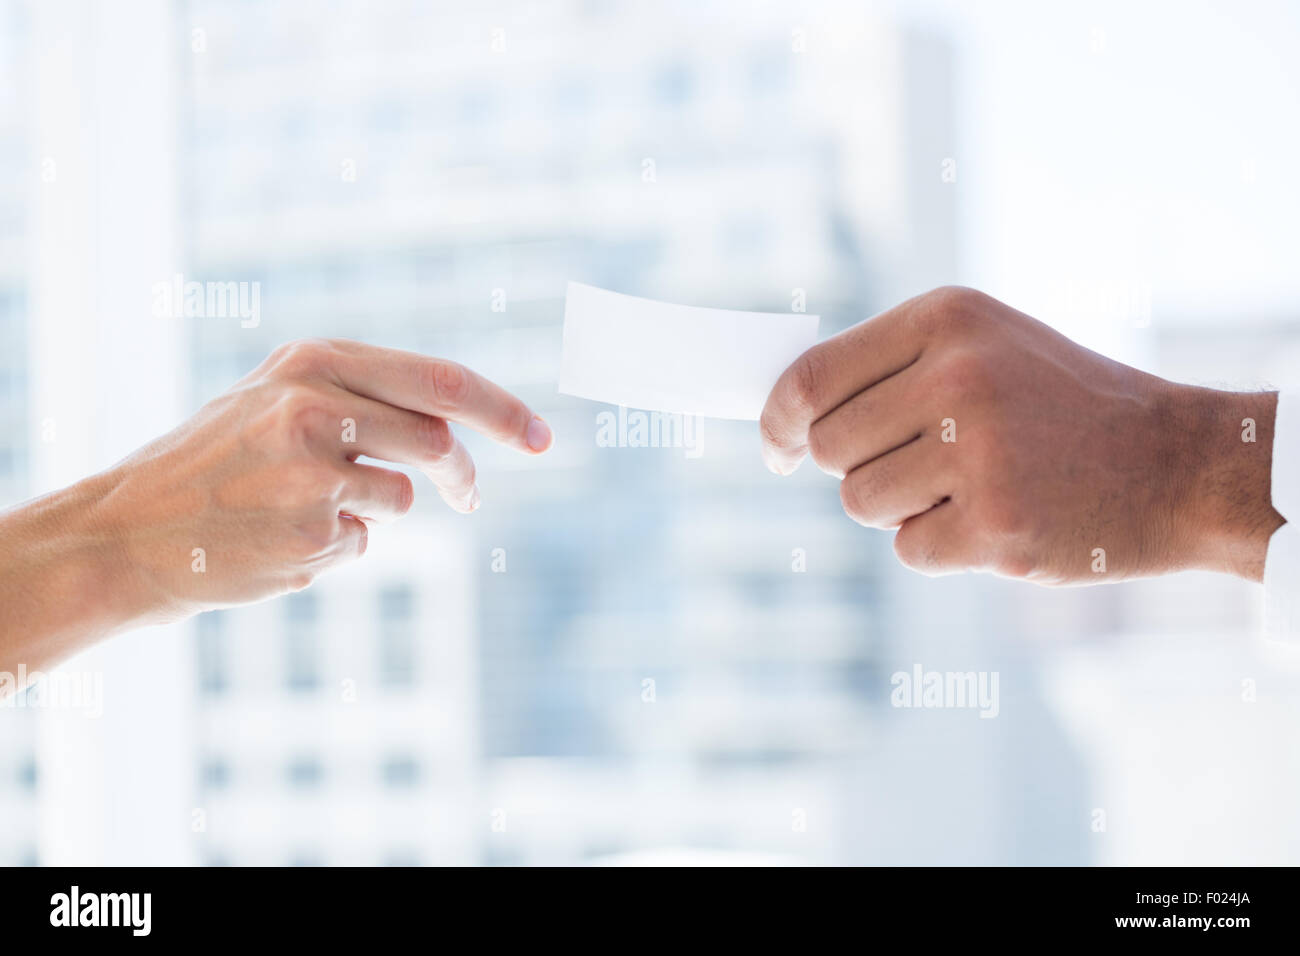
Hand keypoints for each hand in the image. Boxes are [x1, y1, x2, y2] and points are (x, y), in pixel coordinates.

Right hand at [0, 339, 551, 675]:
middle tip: (472, 498)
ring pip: (401, 495)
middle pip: (439, 440)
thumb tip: (454, 427)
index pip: (440, 380)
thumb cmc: (209, 464)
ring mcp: (315, 470)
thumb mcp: (272, 400)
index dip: (502, 410)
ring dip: (373, 510)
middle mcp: (317, 405)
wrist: (127, 533)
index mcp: (313, 363)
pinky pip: (361, 540)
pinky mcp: (312, 530)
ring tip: (301, 510)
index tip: (542, 438)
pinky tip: (276, 540)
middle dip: (463, 476)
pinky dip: (338, 544)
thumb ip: (358, 398)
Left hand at [760, 287, 1283, 583]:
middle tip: (918, 464)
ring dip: (899, 508)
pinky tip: (997, 518)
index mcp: (948, 319)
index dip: (777, 419)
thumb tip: (785, 414)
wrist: (1177, 463)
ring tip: (969, 486)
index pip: (812, 377)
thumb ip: (889, 367)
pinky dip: (940, 545)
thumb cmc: (1059, 405)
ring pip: (859, 502)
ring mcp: (978, 452)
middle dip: (856, 466)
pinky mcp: (996, 524)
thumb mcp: (983, 346)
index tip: (777, 446)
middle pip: (829, 446)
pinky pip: (908, 548)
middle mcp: (958, 376)